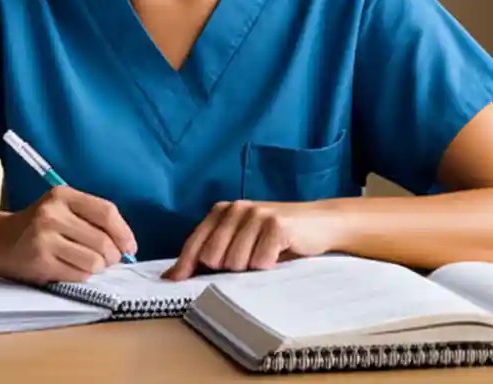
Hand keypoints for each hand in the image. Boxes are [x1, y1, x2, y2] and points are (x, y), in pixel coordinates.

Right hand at [0, 186, 137, 284]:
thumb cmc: (40, 226)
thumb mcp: (62, 209)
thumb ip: (93, 219)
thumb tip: (127, 246)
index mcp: (62, 195)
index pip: (106, 212)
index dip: (124, 232)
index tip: (130, 247)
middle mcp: (52, 214)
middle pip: (103, 241)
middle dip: (112, 256)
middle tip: (107, 260)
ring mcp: (44, 238)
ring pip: (93, 261)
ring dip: (96, 267)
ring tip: (86, 263)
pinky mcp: (40, 262)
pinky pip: (78, 275)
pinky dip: (81, 276)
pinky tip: (69, 268)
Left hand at [162, 199, 342, 279]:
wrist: (321, 223)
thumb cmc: (277, 238)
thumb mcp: (242, 239)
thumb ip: (214, 251)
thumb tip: (176, 275)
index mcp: (221, 211)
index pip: (194, 242)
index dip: (183, 265)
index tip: (172, 283)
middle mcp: (235, 209)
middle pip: (212, 257)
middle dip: (227, 270)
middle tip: (248, 264)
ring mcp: (255, 214)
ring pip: (235, 262)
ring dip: (250, 269)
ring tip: (265, 258)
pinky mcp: (276, 224)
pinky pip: (260, 262)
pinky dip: (269, 267)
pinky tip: (278, 256)